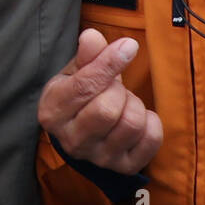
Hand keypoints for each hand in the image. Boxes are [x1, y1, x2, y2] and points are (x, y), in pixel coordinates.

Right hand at [38, 28, 162, 174]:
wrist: (81, 132)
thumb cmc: (78, 95)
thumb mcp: (74, 71)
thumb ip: (86, 54)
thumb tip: (93, 36)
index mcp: (53, 112)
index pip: (84, 87)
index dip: (109, 63)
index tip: (129, 45)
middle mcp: (72, 141)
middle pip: (108, 110)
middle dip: (119, 89)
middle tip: (114, 87)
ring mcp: (99, 158)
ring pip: (132, 123)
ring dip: (135, 104)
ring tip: (123, 102)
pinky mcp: (124, 168)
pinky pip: (152, 138)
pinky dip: (152, 121)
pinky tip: (138, 118)